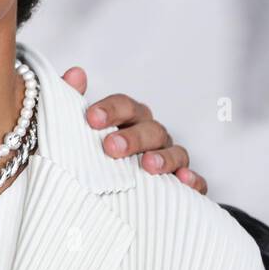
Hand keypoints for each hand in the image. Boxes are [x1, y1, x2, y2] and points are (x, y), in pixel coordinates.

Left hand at [61, 66, 205, 194]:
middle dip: (132, 137)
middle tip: (111, 147)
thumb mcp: (74, 130)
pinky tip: (183, 180)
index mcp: (127, 120)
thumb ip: (72, 101)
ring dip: (164, 157)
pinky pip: (196, 182)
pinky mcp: (182, 188)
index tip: (91, 119)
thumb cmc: (90, 155)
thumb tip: (75, 74)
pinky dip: (193, 180)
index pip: (125, 106)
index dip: (110, 110)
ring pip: (176, 152)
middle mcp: (151, 137)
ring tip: (148, 165)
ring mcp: (169, 160)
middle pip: (150, 129)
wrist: (99, 195)